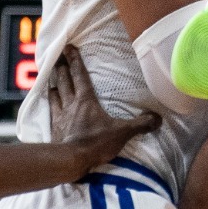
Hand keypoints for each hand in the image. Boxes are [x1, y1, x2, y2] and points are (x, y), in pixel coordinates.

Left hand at [50, 46, 159, 165]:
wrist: (71, 160)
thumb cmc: (96, 142)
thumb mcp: (123, 132)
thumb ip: (141, 124)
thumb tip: (159, 118)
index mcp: (87, 100)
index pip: (81, 76)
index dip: (75, 61)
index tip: (69, 47)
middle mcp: (71, 104)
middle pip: (65, 81)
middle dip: (62, 68)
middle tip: (58, 57)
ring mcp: (60, 115)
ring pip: (55, 94)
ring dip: (54, 84)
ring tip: (52, 77)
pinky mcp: (54, 127)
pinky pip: (50, 109)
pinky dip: (49, 101)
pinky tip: (48, 100)